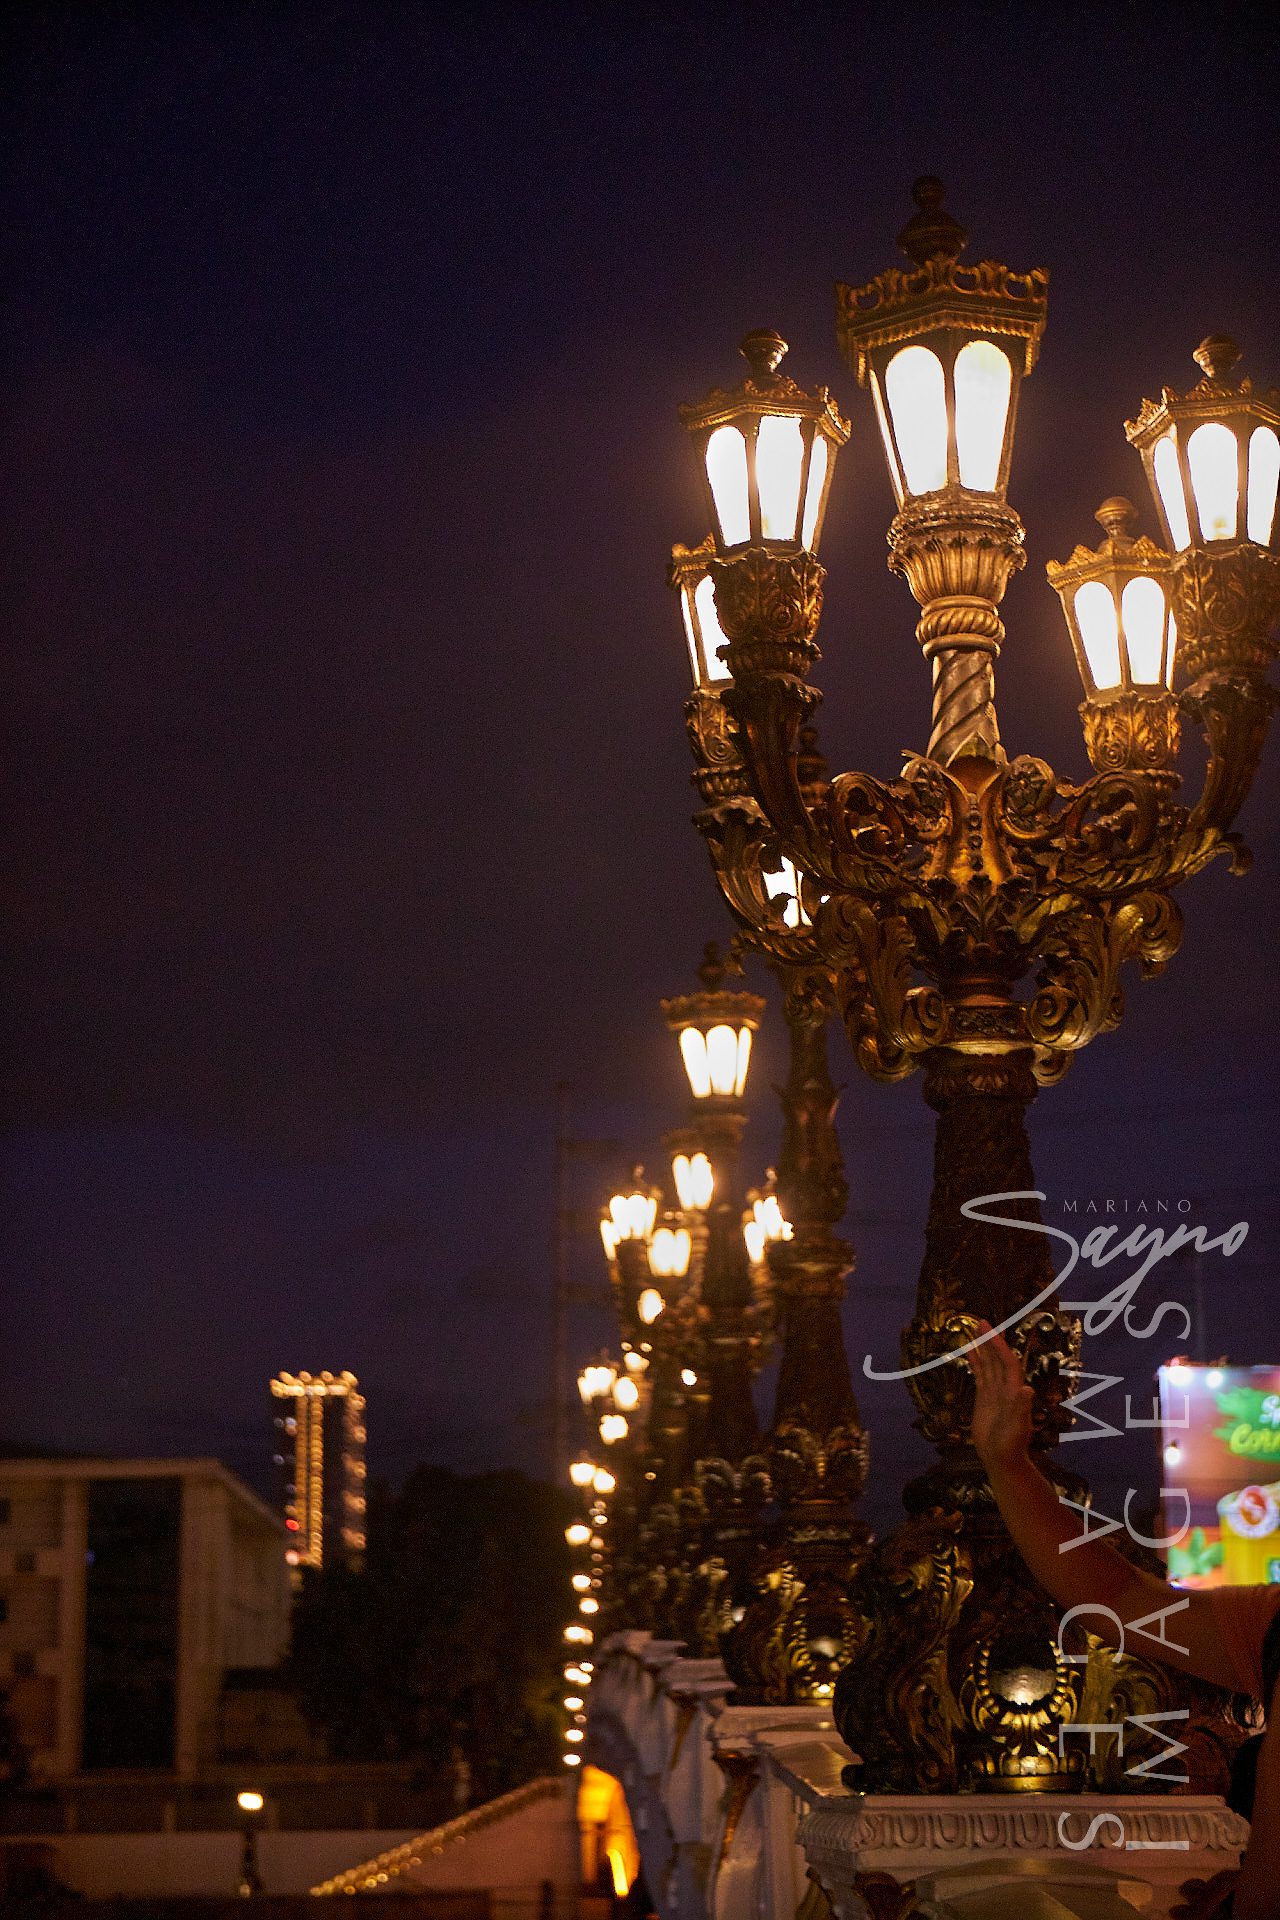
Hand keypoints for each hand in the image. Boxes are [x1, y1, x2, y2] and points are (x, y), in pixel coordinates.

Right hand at [968, 1320, 1033, 1474]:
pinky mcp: (984, 1398)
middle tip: (979, 1322)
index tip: (990, 1331)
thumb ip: (1020, 1408)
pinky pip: (980, 1375)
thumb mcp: (1017, 1427)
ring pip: (988, 1364)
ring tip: (973, 1331)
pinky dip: (975, 1362)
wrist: (1001, 1459)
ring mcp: (994, 1392)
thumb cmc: (1011, 1445)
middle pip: (998, 1359)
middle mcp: (1005, 1387)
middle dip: (990, 1341)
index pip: (1008, 1363)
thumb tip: (1027, 1389)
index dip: (1000, 1347)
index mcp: (1014, 1391)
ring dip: (982, 1348)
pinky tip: (968, 1352)